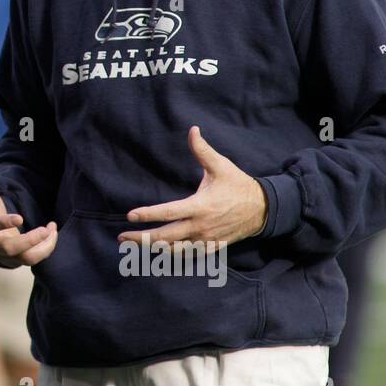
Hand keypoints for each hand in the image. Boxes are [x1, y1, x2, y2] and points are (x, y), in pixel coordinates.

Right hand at [0, 149, 58, 267]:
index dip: (3, 223)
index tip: (20, 217)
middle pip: (9, 248)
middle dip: (29, 240)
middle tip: (45, 228)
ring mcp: (4, 254)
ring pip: (25, 259)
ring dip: (42, 247)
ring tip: (52, 228)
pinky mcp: (16, 259)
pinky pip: (33, 259)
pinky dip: (45, 247)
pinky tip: (51, 232)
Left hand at [117, 126, 266, 248]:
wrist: (263, 209)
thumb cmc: (238, 185)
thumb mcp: (221, 166)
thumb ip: (202, 150)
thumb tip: (192, 129)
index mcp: (200, 206)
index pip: (169, 212)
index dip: (148, 214)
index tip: (129, 216)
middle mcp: (201, 226)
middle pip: (166, 237)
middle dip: (142, 238)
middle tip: (122, 236)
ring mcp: (206, 240)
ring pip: (175, 250)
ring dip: (154, 249)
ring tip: (135, 245)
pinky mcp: (212, 247)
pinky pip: (188, 255)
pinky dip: (172, 255)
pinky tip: (159, 253)